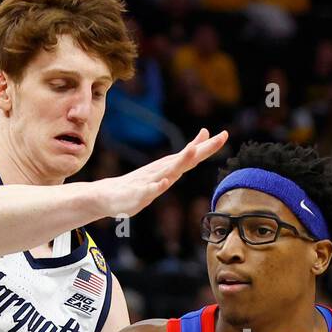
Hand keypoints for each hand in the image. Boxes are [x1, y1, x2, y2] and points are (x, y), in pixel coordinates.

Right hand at [92, 128, 227, 217]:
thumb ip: (182, 160)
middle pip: (186, 158)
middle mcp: (161, 171)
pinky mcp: (138, 194)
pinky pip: (149, 190)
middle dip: (204, 148)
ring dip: (181, 161)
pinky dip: (157, 186)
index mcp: (168, 167)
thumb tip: (199, 142)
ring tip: (193, 151)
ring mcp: (150, 181)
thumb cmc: (138, 186)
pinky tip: (164, 181)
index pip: (193, 155)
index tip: (225, 134)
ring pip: (168, 170)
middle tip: (222, 136)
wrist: (107, 197)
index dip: (209, 146)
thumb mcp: (163, 173)